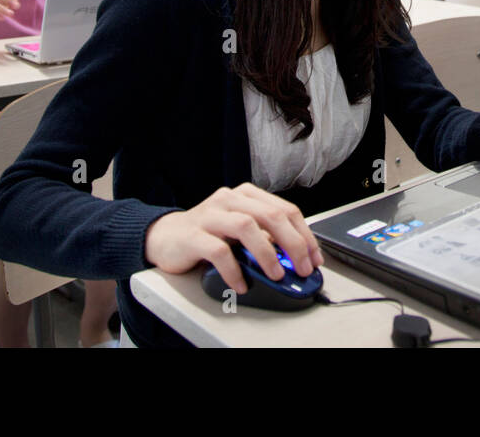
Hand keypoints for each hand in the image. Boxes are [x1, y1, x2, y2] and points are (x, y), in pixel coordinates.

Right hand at [144, 183, 322, 293]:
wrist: (166, 236)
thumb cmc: (208, 233)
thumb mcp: (240, 230)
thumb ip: (265, 237)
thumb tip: (295, 258)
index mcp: (247, 195)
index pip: (285, 210)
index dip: (304, 235)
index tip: (314, 258)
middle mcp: (230, 199)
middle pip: (271, 215)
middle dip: (293, 244)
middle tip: (301, 268)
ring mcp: (211, 214)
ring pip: (246, 227)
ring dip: (267, 254)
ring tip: (275, 275)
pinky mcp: (193, 234)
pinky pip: (219, 251)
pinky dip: (234, 270)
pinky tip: (241, 283)